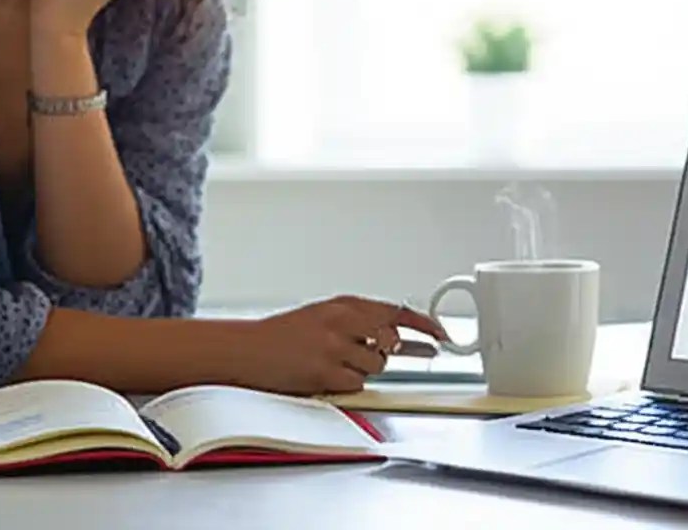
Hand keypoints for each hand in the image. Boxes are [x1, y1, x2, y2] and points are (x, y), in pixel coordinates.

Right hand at [229, 296, 449, 394]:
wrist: (245, 349)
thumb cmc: (281, 335)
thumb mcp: (322, 314)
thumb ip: (358, 320)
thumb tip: (395, 334)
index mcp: (343, 304)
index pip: (396, 311)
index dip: (424, 324)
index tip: (441, 334)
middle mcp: (342, 321)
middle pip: (390, 342)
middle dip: (386, 353)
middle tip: (374, 355)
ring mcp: (335, 346)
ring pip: (375, 366)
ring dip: (360, 369)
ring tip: (332, 363)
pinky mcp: (326, 371)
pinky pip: (356, 384)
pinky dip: (345, 384)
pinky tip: (325, 375)